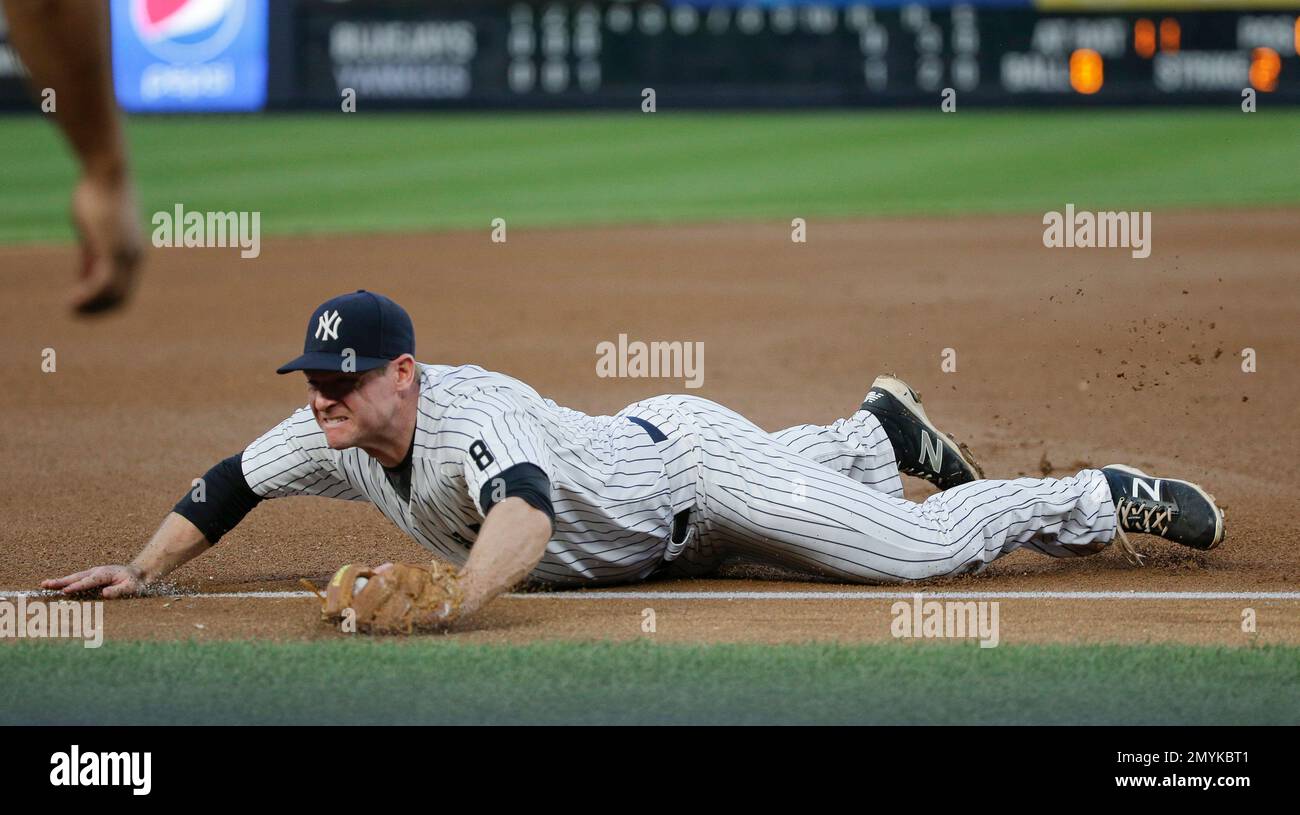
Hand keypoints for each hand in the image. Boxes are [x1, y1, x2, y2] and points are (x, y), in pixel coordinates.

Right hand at [41, 564, 145, 597]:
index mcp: (105, 574)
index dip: (77, 587)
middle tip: (46, 584)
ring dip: (60, 581)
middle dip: (61, 581)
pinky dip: (66, 582)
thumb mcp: (131, 588)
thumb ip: (118, 591)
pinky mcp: (91, 576)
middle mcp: (96, 571)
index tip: (65, 591)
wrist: (138, 573)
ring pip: (74, 577)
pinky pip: (77, 579)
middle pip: (76, 577)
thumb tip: (104, 594)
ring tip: (45, 584)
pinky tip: (56, 586)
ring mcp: (93, 573)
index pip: (88, 582)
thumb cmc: (135, 582)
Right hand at [68, 171, 142, 314]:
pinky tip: (72, 299)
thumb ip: (91, 257)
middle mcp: (135, 259)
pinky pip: (104, 283)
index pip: (124, 292)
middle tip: (74, 313)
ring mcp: (126, 255)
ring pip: (114, 295)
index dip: (103, 304)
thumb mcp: (94, 233)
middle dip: (98, 311)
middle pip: (121, 299)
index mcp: (134, 256)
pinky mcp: (113, 248)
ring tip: (70, 308)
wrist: (108, 174)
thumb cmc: (98, 198)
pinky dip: (89, 296)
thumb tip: (84, 279)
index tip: (80, 305)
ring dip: (91, 306)